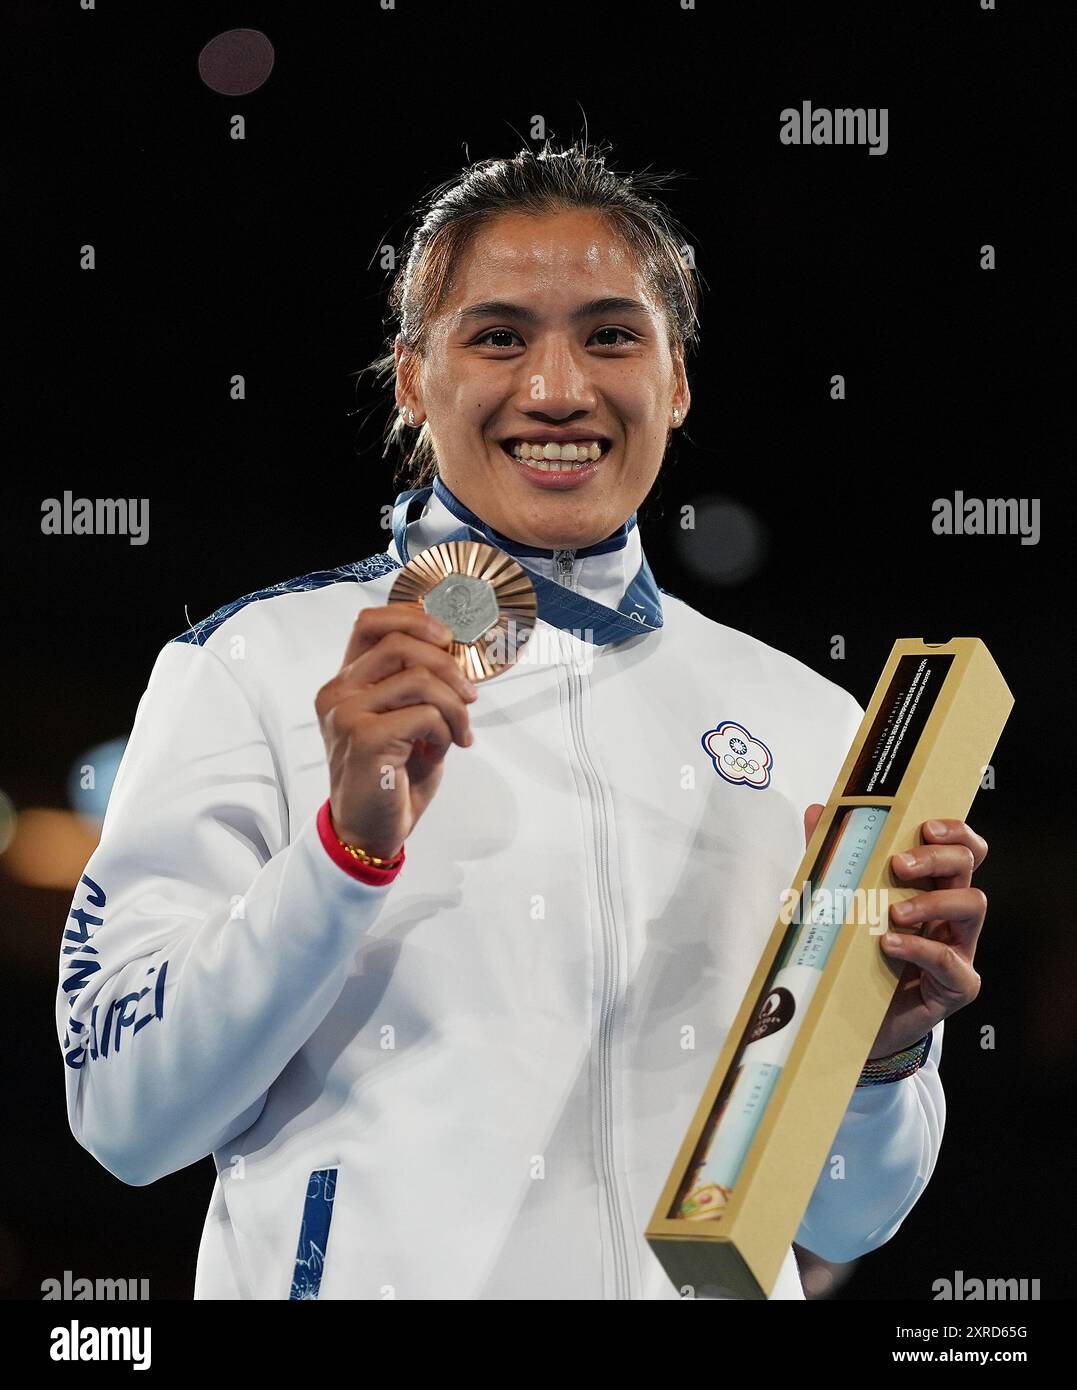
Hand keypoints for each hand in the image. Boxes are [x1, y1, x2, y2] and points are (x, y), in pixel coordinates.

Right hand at [316, 606, 477, 858]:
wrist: (370, 831)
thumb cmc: (390, 777)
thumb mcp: (405, 720)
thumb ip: (417, 685)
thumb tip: (453, 651)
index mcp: (344, 683)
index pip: (369, 624)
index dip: (413, 617)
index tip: (447, 635)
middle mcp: (338, 693)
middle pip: (401, 644)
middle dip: (448, 665)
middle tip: (470, 695)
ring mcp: (347, 714)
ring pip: (420, 679)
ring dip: (455, 705)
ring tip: (460, 732)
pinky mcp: (365, 737)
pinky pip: (426, 714)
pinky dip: (447, 730)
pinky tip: (442, 751)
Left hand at [803, 805, 987, 1060]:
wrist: (852, 1019)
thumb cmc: (855, 956)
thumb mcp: (840, 900)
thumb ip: (832, 858)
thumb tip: (817, 812)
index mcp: (931, 887)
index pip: (961, 848)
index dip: (954, 831)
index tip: (924, 826)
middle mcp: (951, 913)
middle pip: (967, 866)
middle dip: (938, 857)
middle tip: (899, 864)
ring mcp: (959, 949)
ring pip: (972, 906)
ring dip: (933, 901)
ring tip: (894, 911)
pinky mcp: (956, 985)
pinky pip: (951, 962)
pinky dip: (921, 948)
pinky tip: (890, 944)